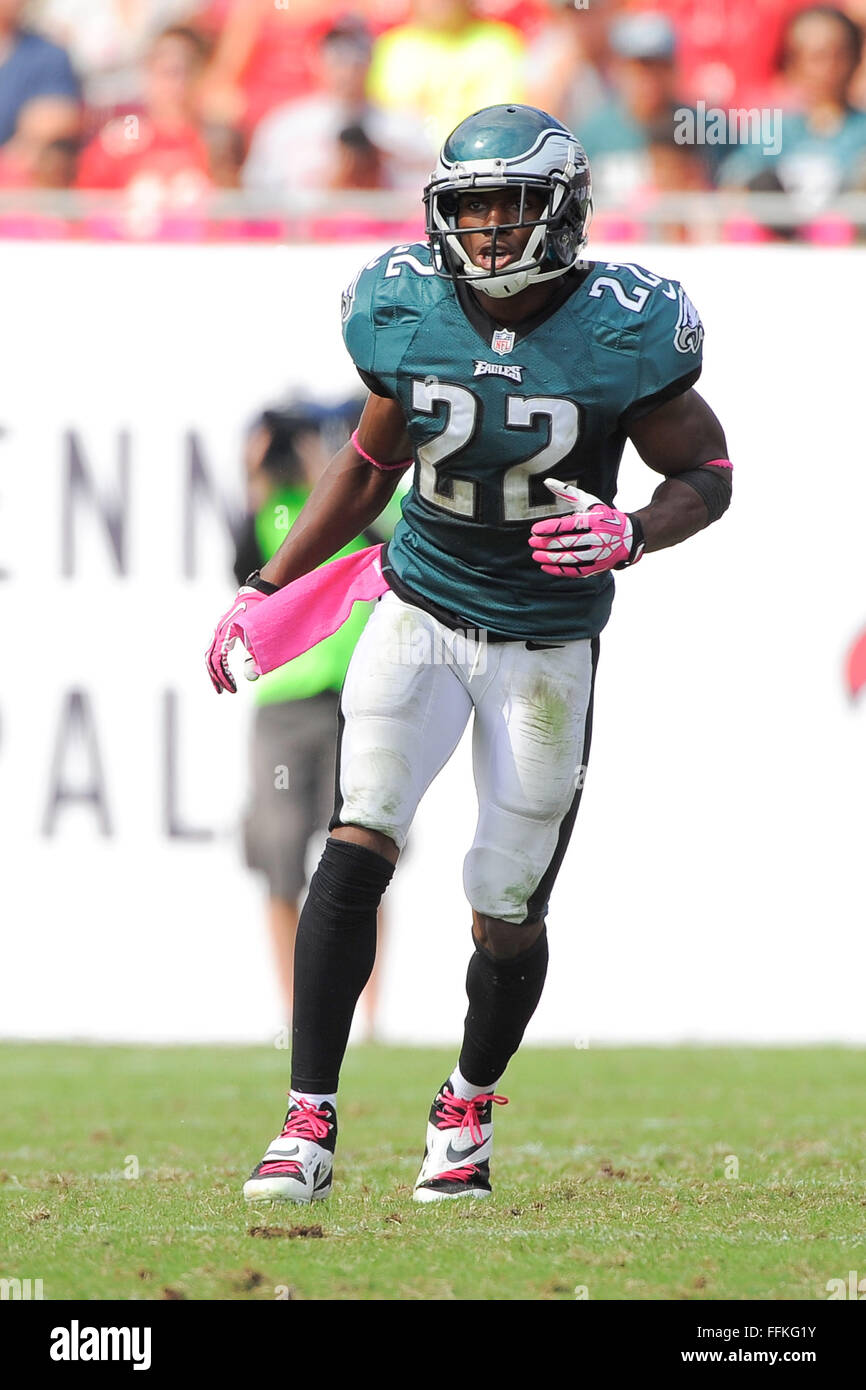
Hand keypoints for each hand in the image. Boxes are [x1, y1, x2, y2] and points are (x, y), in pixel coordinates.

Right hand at [205, 586, 268, 693]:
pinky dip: (218, 661)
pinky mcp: (225, 629)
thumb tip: (250, 678)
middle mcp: (219, 630)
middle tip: (225, 691)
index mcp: (225, 632)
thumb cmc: (263, 612)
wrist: (262, 590)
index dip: (225, 677)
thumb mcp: (261, 636)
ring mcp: (220, 629)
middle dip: (217, 677)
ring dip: (216, 670)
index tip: (234, 689)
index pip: (218, 661)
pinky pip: (216, 648)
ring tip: (222, 684)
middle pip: (210, 659)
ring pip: (211, 654)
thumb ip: (256, 657)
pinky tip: (224, 669)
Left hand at [528, 479, 644, 577]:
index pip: (567, 525)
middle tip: (532, 542)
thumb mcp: (588, 501)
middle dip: (547, 543)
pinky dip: (559, 570)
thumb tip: (547, 481)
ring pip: (571, 559)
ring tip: (536, 556)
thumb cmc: (603, 516)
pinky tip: (546, 567)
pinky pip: (576, 571)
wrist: (628, 536)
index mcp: (594, 520)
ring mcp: (598, 554)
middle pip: (568, 543)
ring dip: (551, 558)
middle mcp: (598, 538)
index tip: (534, 530)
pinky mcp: (598, 567)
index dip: (549, 528)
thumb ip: (567, 492)